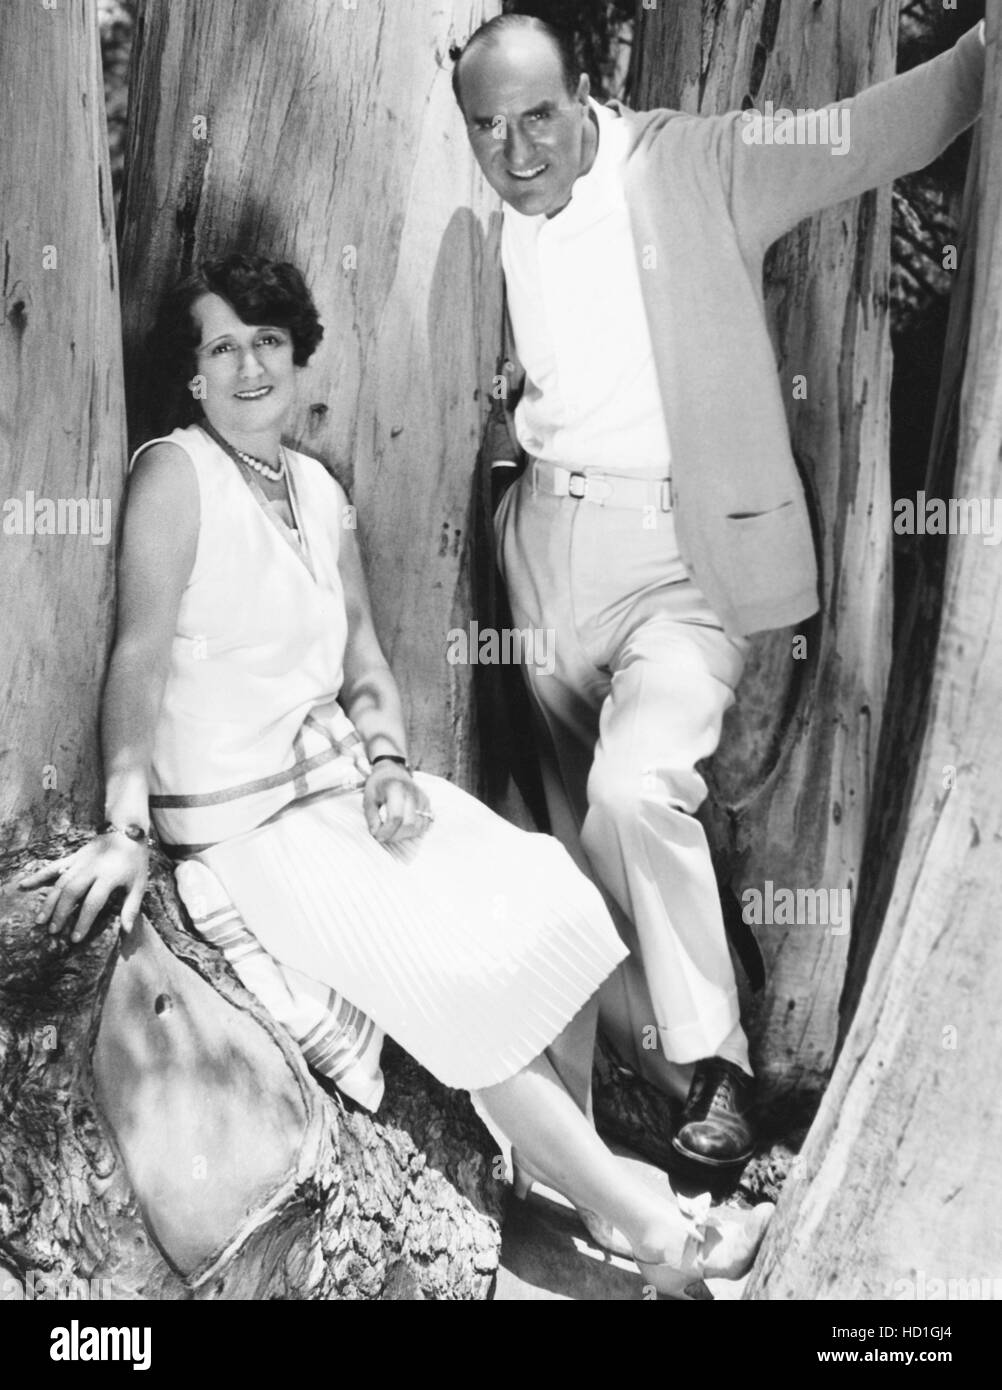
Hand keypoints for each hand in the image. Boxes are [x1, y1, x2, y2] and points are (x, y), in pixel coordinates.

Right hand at [18, 834, 148, 942]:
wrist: (128, 830)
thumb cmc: (136, 861)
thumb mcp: (140, 884)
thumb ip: (132, 907)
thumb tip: (127, 931)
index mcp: (109, 877)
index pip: (93, 902)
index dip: (83, 921)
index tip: (75, 938)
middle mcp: (92, 868)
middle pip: (71, 893)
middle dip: (61, 913)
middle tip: (53, 931)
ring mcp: (80, 861)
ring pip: (60, 882)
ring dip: (49, 901)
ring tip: (40, 920)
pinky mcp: (74, 856)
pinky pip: (53, 866)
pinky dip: (38, 876)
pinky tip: (24, 884)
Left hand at [363, 763, 433, 844]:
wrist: (392, 771)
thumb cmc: (379, 785)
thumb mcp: (368, 799)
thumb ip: (371, 818)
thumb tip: (376, 834)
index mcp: (395, 788)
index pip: (396, 817)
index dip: (387, 831)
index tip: (378, 836)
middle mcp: (412, 792)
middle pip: (409, 824)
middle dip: (395, 836)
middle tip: (384, 835)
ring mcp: (422, 798)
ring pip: (418, 827)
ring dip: (404, 835)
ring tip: (392, 831)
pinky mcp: (427, 803)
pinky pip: (424, 824)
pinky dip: (413, 831)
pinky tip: (402, 828)